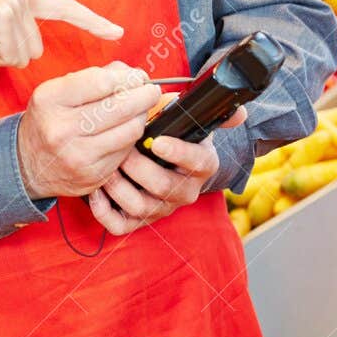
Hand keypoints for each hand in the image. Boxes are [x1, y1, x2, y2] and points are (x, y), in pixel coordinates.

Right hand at [0, 0, 121, 67]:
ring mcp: (11, 3)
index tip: (117, 32)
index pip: (64, 6)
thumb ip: (7, 19)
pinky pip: (10, 56)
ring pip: (24, 54)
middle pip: (36, 47)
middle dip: (10, 54)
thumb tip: (24, 44)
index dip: (91, 20)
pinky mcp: (0, 17)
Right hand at [16, 62, 161, 198]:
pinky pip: (126, 150)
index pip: (101, 82)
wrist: (29, 164)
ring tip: (139, 110)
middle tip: (151, 91)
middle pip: (119, 107)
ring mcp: (78, 155)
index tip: (136, 76)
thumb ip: (94, 77)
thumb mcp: (58, 91)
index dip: (127, 77)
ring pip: (130, 130)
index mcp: (50, 100)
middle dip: (144, 95)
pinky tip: (125, 130)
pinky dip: (130, 137)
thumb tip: (132, 75)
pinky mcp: (93, 174)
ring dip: (141, 116)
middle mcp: (61, 128)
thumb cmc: (49, 120)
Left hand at [88, 103, 247, 235]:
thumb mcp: (192, 120)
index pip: (198, 162)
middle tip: (121, 150)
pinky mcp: (139, 222)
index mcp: (202, 165)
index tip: (158, 141)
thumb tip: (240, 111)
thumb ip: (216, 113)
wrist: (165, 162)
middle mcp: (185, 191)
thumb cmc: (174, 135)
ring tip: (106, 167)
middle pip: (164, 186)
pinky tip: (95, 192)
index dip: (178, 152)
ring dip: (119, 187)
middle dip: (139, 167)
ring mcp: (162, 209)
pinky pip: (120, 225)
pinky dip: (104, 211)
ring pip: (141, 207)